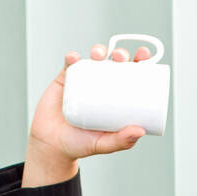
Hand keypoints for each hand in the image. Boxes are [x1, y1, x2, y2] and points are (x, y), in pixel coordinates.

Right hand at [27, 42, 153, 166]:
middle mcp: (103, 86)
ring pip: (94, 59)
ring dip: (99, 51)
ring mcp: (84, 80)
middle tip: (121, 58)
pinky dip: (72, 58)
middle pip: (115, 63)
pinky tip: (74, 58)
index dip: (140, 62)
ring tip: (99, 56)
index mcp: (117, 98)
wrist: (52, 144)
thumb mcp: (104, 144)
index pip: (132, 77)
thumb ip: (122, 141)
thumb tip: (141, 131)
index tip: (144, 55)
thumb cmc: (81, 144)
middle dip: (120, 54)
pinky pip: (70, 64)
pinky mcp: (66, 78)